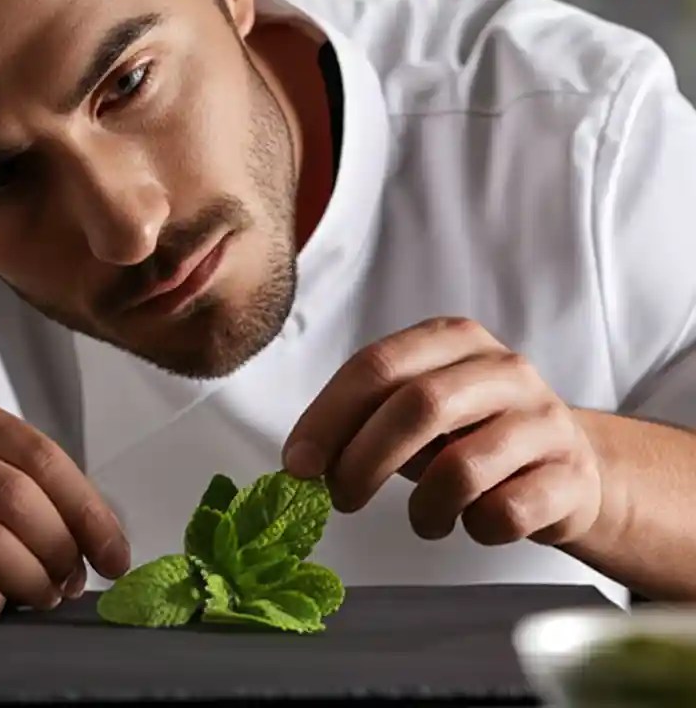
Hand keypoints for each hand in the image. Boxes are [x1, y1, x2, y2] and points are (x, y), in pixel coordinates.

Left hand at [281, 317, 603, 546]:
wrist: (568, 468)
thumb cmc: (470, 438)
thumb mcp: (414, 413)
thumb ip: (362, 422)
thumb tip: (301, 461)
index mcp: (451, 341)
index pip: (376, 366)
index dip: (327, 418)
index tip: (298, 464)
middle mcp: (502, 370)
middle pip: (417, 406)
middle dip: (363, 461)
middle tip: (341, 499)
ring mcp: (544, 420)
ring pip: (462, 468)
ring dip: (424, 508)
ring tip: (424, 519)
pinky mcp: (572, 475)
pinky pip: (506, 512)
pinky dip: (476, 528)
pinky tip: (475, 522)